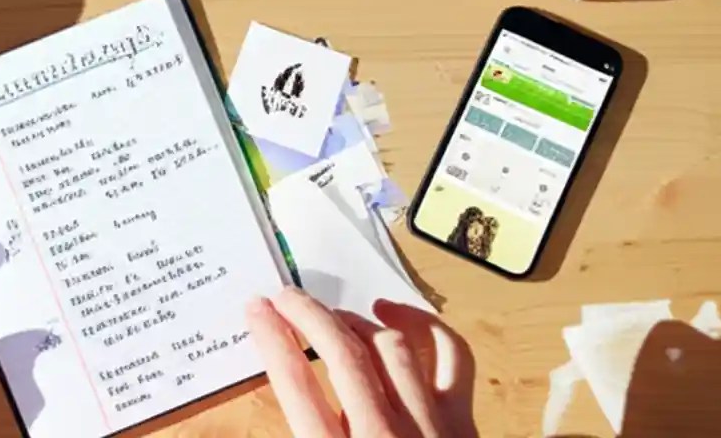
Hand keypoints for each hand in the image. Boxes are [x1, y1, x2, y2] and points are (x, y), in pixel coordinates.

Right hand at [247, 287, 475, 437]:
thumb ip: (305, 432)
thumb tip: (289, 403)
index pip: (295, 383)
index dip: (272, 339)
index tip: (256, 310)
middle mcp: (382, 437)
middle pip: (341, 352)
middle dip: (308, 314)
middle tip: (286, 297)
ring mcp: (430, 427)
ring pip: (390, 345)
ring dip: (355, 321)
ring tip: (333, 318)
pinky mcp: (464, 424)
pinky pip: (450, 356)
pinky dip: (424, 326)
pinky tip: (396, 316)